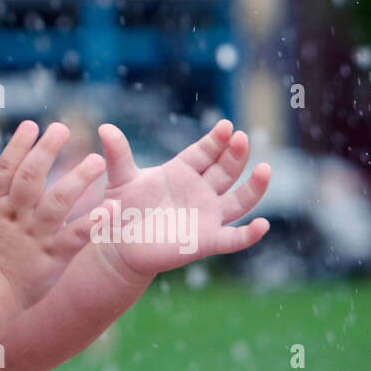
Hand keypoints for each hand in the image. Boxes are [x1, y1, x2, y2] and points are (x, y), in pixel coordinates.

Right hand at [0, 120, 113, 310]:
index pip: (6, 168)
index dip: (19, 145)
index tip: (32, 124)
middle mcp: (16, 217)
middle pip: (31, 177)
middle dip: (46, 151)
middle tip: (63, 129)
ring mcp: (35, 236)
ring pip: (57, 202)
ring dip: (78, 180)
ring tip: (97, 161)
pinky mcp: (53, 256)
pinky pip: (76, 236)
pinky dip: (94, 222)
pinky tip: (112, 207)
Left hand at [92, 120, 270, 279]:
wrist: (119, 244)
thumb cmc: (121, 208)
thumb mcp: (120, 178)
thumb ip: (118, 154)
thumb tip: (104, 127)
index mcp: (182, 171)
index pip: (205, 152)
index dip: (216, 140)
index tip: (226, 126)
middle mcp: (200, 191)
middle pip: (225, 170)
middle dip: (235, 155)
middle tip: (242, 138)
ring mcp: (206, 216)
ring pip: (239, 200)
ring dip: (254, 187)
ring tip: (265, 169)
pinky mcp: (207, 241)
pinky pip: (233, 238)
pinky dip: (250, 234)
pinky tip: (263, 226)